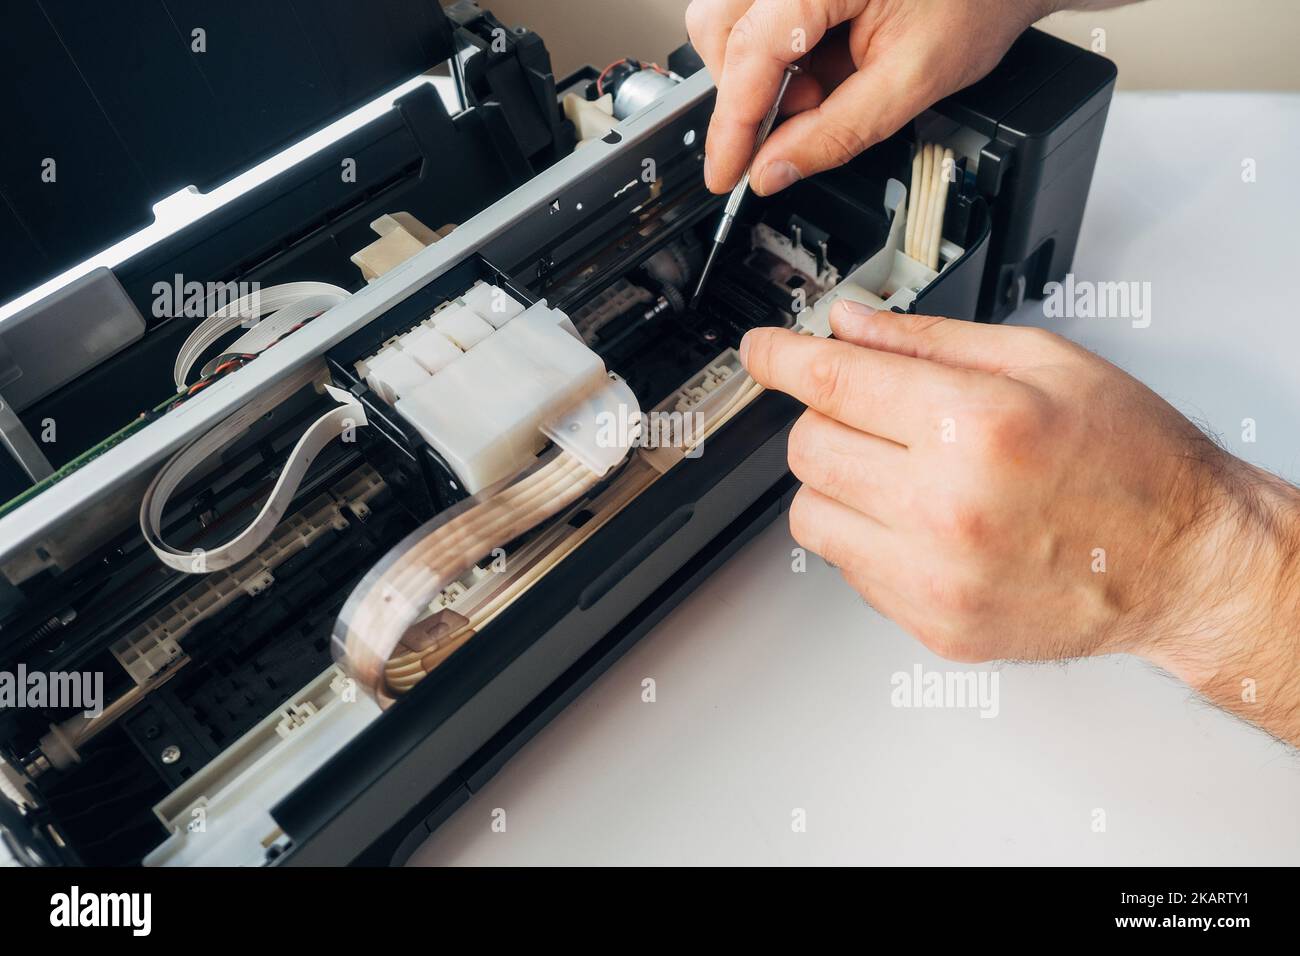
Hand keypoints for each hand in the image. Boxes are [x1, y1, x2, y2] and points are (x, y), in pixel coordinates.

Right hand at [687, 0, 1056, 195]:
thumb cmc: (975, 1)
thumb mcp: (912, 81)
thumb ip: (837, 131)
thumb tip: (773, 170)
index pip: (751, 51)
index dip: (733, 125)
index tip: (725, 175)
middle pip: (720, 30)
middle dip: (746, 92)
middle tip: (803, 115)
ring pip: (725, 22)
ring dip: (756, 72)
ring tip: (819, 84)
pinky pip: (750, 13)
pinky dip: (771, 52)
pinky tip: (815, 62)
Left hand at [741, 302, 1299, 743]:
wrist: (1184, 561)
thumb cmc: (1132, 460)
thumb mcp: (1044, 362)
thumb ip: (931, 341)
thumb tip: (851, 323)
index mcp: (976, 426)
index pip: (835, 382)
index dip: (784, 357)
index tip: (763, 351)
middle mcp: (947, 507)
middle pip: (808, 447)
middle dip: (825, 417)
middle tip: (868, 412)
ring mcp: (937, 577)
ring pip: (810, 514)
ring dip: (836, 481)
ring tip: (898, 471)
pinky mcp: (935, 625)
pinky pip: (848, 568)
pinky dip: (864, 535)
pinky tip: (920, 519)